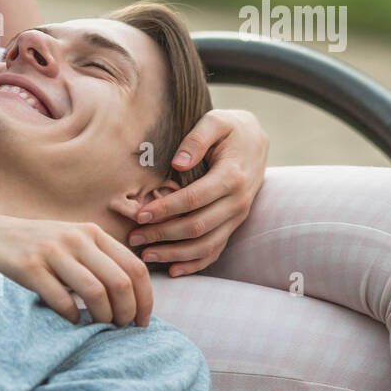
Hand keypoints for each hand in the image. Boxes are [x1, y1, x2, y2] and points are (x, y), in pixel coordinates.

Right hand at [0, 209, 153, 327]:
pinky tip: (70, 320)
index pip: (134, 267)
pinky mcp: (30, 267)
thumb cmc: (36, 244)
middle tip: (121, 328)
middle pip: (120, 282)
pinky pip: (62, 300)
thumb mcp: (71, 241)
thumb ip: (98, 259)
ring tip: (99, 327)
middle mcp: (76, 238)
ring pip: (96, 293)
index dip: (145, 298)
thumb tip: (131, 297)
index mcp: (91, 232)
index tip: (142, 321)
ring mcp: (52, 251)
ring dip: (103, 318)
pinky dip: (72, 317)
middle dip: (127, 313)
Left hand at [125, 109, 268, 276]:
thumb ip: (197, 138)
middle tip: (134, 237)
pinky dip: (195, 263)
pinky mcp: (234, 225)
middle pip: (197, 227)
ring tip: (146, 255)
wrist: (257, 140)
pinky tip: (173, 270)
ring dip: (175, 254)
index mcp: (231, 176)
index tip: (140, 214)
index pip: (194, 199)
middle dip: (163, 234)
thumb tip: (178, 162)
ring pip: (206, 245)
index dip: (166, 209)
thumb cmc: (231, 128)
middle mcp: (237, 202)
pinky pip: (216, 250)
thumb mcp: (216, 121)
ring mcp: (237, 217)